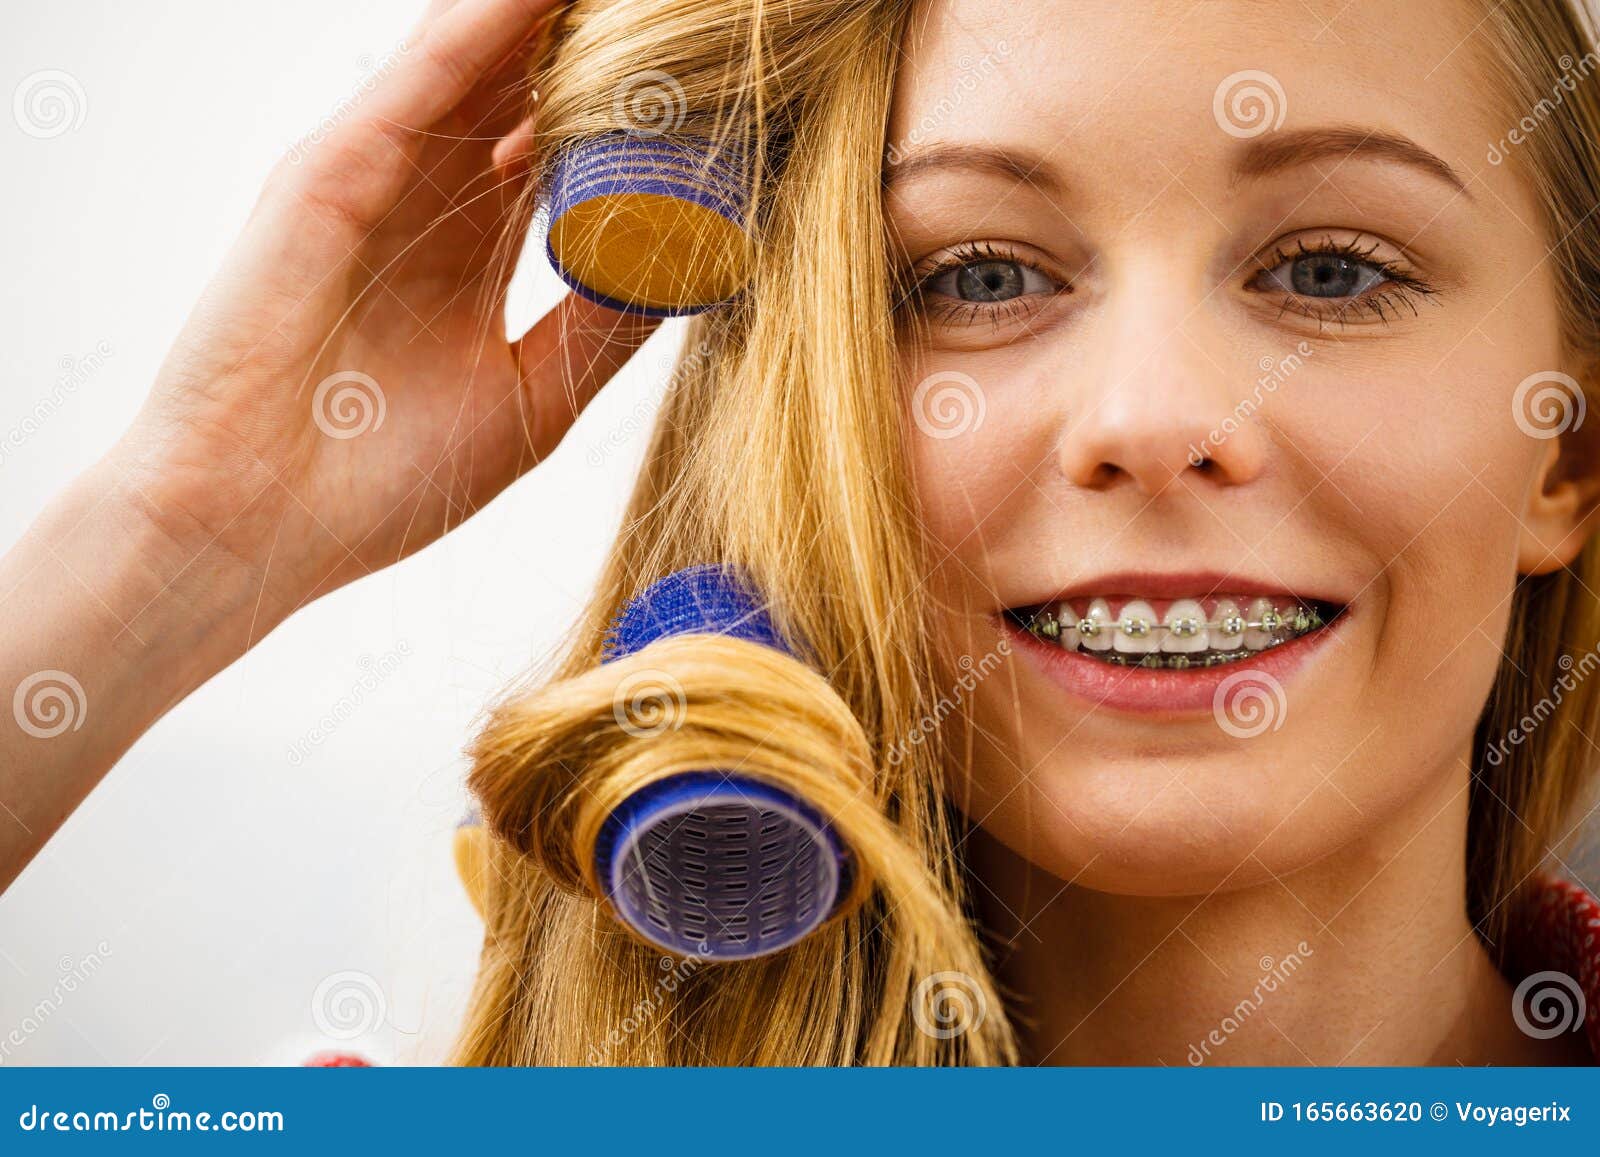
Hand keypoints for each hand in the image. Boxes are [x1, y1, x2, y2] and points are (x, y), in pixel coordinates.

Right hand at [113, 0, 656, 627]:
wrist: (260, 531)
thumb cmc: (380, 482)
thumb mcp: (534, 395)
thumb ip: (604, 323)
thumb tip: (689, 267)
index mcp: (474, 247)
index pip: (563, 143)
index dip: (630, 103)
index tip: (708, 69)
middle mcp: (427, 196)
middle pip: (526, 84)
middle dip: (596, 41)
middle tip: (683, 13)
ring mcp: (376, 177)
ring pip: (476, 61)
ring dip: (549, 19)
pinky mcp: (328, 175)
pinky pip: (417, 81)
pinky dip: (481, 30)